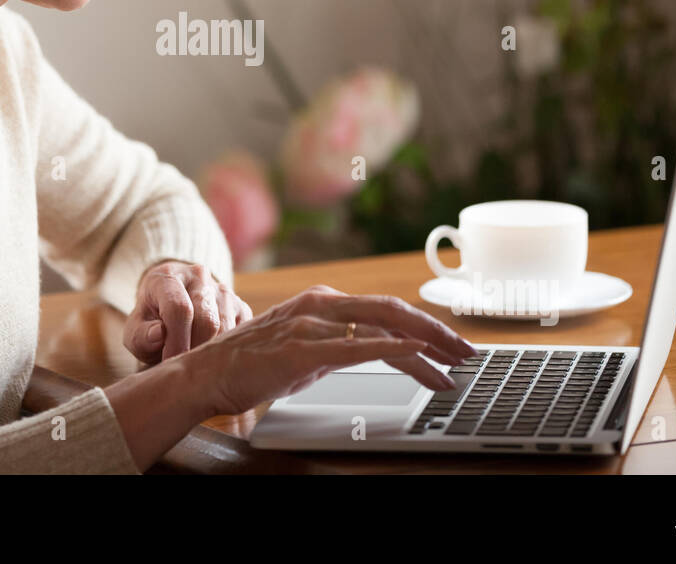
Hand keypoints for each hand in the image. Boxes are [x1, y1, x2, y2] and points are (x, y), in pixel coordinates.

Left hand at [123, 260, 252, 363]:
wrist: (172, 303)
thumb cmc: (151, 321)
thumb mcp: (136, 330)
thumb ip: (141, 335)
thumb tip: (159, 335)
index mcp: (167, 277)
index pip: (179, 308)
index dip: (175, 341)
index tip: (169, 363)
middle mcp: (199, 277)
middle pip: (207, 320)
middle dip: (195, 350)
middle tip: (185, 371)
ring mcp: (223, 290)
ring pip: (226, 327)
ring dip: (212, 353)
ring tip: (197, 368)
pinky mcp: (241, 306)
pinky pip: (241, 332)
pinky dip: (228, 350)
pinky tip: (212, 360)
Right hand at [186, 284, 478, 416]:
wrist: (208, 373)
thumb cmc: (254, 364)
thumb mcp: (307, 350)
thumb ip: (339, 346)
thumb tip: (374, 353)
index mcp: (324, 301)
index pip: (387, 310)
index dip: (426, 325)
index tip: (452, 345)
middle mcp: (322, 304)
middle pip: (394, 310)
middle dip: (437, 331)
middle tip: (467, 353)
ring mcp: (312, 322)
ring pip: (382, 327)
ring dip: (425, 347)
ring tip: (452, 366)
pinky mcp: (302, 347)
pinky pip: (357, 345)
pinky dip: (392, 348)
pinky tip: (416, 356)